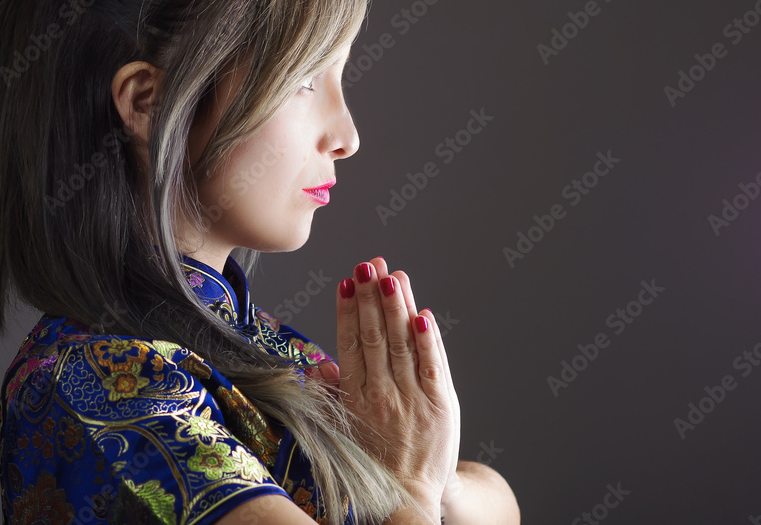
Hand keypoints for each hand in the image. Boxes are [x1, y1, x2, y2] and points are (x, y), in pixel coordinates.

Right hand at [332, 256, 460, 506]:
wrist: (405, 496)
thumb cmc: (371, 458)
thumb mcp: (341, 426)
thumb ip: (331, 391)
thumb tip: (320, 363)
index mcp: (354, 397)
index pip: (349, 343)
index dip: (348, 310)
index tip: (346, 282)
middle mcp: (381, 394)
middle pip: (374, 335)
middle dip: (371, 296)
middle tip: (368, 264)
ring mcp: (412, 398)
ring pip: (402, 343)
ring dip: (396, 306)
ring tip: (391, 275)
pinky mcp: (440, 405)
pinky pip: (433, 365)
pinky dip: (428, 338)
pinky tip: (421, 313)